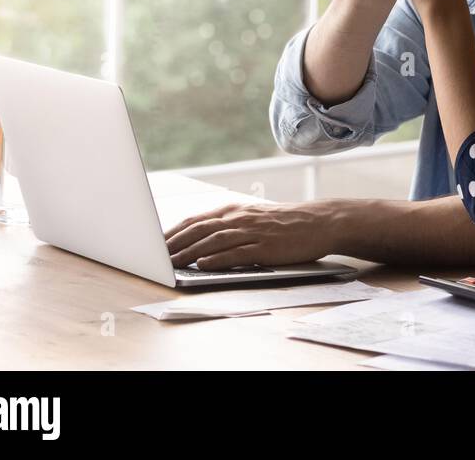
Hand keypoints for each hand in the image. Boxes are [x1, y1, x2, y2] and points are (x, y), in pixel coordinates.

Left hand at [164, 202, 340, 269]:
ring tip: (171, 263)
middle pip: (199, 229)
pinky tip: (203, 265)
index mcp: (235, 210)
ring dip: (190, 252)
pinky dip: (217, 259)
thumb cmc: (286, 222)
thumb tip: (201, 237)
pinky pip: (236, 253)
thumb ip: (229, 224)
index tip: (155, 243)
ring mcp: (253, 232)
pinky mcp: (265, 247)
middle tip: (154, 256)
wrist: (319, 221)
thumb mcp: (254, 216)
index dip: (173, 232)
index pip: (196, 220)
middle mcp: (240, 218)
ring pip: (214, 241)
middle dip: (174, 243)